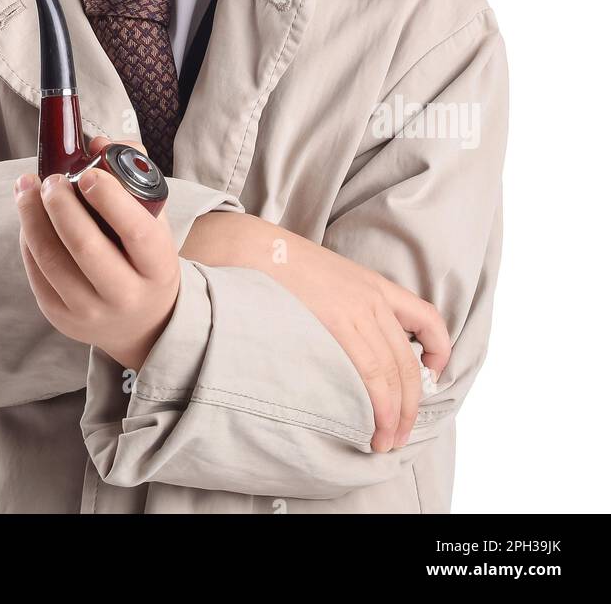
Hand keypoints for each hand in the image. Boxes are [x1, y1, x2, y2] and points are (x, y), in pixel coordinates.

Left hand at [13, 136, 180, 373]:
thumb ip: (134, 177)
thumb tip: (99, 143)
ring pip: (52, 260)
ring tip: (26, 188)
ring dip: (32, 217)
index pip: (135, 231)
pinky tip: (28, 216)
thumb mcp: (155, 223)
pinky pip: (37, 273)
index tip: (87, 174)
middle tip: (51, 179)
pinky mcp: (61, 317)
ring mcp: (91, 312)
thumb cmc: (145, 258)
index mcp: (157, 267)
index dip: (109, 199)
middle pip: (86, 247)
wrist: (142, 322)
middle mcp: (127, 295)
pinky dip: (29, 239)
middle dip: (61, 205)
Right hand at [182, 211, 450, 452]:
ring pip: (394, 374)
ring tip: (386, 442)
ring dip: (396, 415)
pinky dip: (379, 406)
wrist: (250, 245)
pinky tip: (374, 425)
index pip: (427, 318)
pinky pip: (371, 374)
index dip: (439, 351)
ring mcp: (357, 310)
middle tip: (401, 435)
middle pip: (409, 361)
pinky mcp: (338, 324)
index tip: (433, 374)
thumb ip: (340, 303)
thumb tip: (341, 340)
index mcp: (373, 284)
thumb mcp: (323, 276)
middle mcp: (373, 298)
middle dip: (410, 406)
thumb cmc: (276, 263)